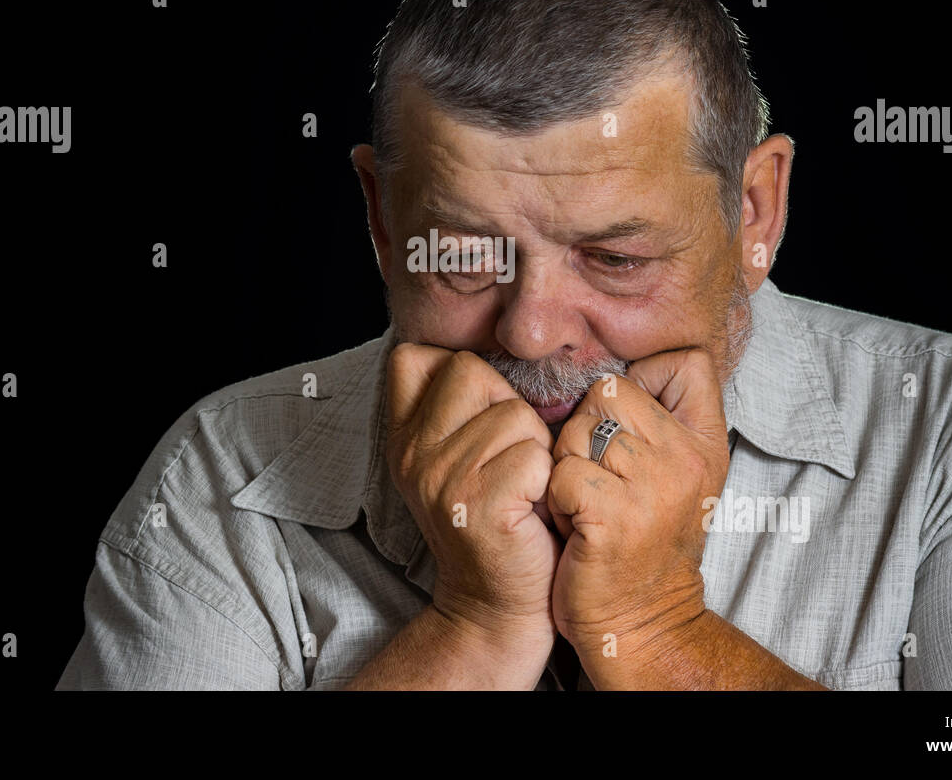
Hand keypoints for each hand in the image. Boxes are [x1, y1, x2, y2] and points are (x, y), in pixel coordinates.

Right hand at [386, 343, 560, 672]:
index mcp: (403, 437)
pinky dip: (548, 478)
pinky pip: (534, 453)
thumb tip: (503, 340)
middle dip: (507, 406)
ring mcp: (441, 478)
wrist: (498, 610)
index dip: (459, 373)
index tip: (479, 417)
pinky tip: (535, 508)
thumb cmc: (499, 525)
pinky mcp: (479, 504)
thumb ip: (462, 409)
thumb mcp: (459, 461)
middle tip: (512, 459)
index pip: (415, 356)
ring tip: (526, 488)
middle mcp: (412, 453)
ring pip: (513, 413)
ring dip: (537, 448)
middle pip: (472, 371)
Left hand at [547, 348, 729, 674]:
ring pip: (577, 428)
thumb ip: (659, 421)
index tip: (627, 424)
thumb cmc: (643, 545)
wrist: (641, 624)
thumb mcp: (675, 476)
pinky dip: (557, 499)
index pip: (686, 361)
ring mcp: (653, 486)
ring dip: (567, 464)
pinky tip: (576, 525)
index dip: (644, 377)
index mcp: (706, 443)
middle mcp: (687, 459)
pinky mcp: (613, 514)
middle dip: (586, 426)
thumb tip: (613, 374)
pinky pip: (561, 471)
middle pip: (611, 388)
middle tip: (595, 475)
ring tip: (586, 502)